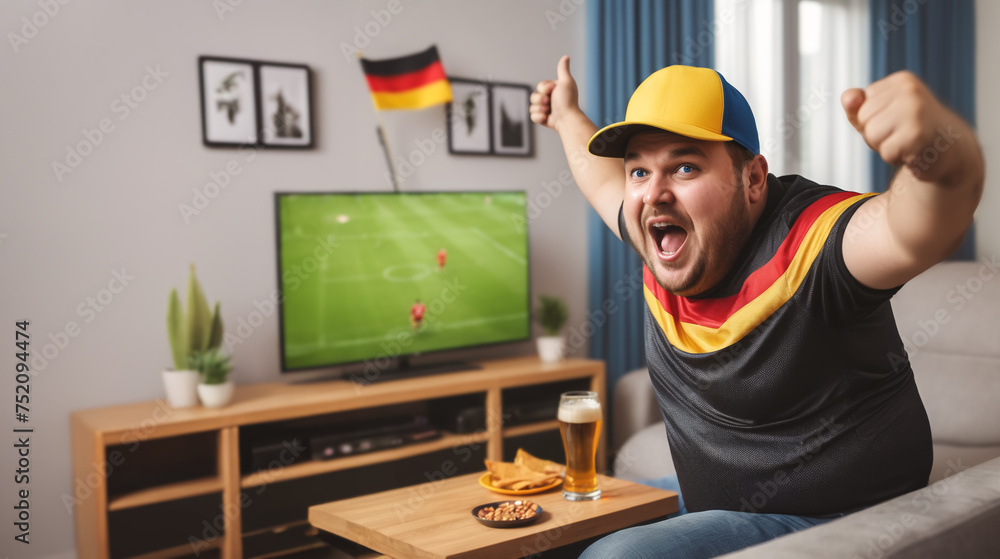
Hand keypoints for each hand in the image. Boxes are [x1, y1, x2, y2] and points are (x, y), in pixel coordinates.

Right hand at [529, 55, 579, 132]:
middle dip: (540, 99)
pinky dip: (539, 117)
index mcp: (553, 90)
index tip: (553, 90)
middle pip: (533, 96)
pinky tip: (547, 118)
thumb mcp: (566, 81)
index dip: (544, 88)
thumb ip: (563, 69)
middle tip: (549, 102)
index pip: (540, 86)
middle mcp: (549, 99)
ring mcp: (545, 109)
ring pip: (532, 106)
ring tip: (548, 111)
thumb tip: (566, 57)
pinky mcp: (542, 118)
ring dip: (540, 109)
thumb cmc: (568, 101)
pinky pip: (532, 116)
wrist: (567, 119)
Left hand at [841, 71, 969, 182]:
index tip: (897, 122)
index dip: (872, 120)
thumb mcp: (881, 115)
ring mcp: (916, 111)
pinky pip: (886, 152)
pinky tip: (913, 151)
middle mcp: (910, 90)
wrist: (949, 150)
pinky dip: (895, 158)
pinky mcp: (919, 134)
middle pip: (864, 119)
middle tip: (902, 134)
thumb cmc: (910, 131)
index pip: (861, 105)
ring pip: (872, 135)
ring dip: (885, 147)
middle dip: (876, 134)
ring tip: (907, 142)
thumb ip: (858, 107)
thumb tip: (848, 97)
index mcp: (901, 81)